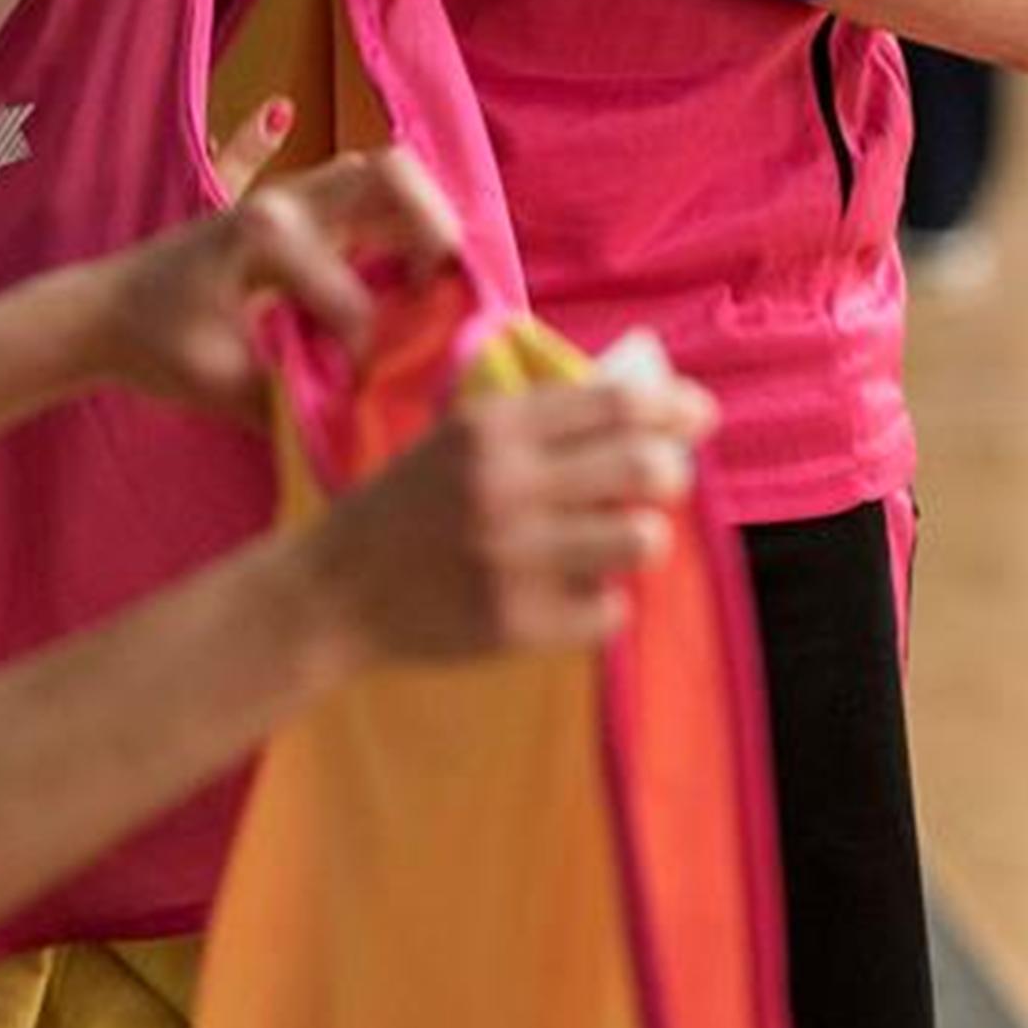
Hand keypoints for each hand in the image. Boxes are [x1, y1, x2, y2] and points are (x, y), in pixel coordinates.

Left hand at [84, 98, 462, 422]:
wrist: (105, 308)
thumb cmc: (155, 343)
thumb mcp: (217, 385)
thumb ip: (289, 403)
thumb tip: (360, 430)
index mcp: (262, 238)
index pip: (349, 292)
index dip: (363, 346)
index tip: (355, 380)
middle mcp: (285, 201)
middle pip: (391, 175)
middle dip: (433, 231)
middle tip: (440, 292)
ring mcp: (295, 197)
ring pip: (388, 176)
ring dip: (424, 222)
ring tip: (431, 286)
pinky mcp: (300, 208)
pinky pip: (371, 196)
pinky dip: (404, 226)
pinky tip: (410, 279)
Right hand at [304, 378, 719, 660]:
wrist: (331, 592)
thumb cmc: (404, 506)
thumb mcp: (457, 439)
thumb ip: (541, 422)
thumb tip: (655, 406)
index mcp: (490, 427)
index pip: (619, 402)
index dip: (675, 407)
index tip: (696, 417)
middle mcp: (504, 486)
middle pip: (646, 466)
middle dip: (670, 473)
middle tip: (658, 484)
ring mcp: (512, 559)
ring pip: (642, 539)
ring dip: (639, 538)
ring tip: (612, 542)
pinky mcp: (517, 625)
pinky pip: (609, 611)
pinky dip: (598, 605)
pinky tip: (565, 595)